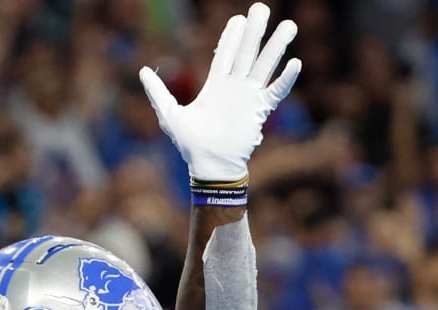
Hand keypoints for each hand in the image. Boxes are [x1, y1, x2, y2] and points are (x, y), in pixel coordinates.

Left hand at [139, 2, 300, 181]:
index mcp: (216, 85)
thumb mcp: (169, 114)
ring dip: (276, 46)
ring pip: (264, 65)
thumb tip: (142, 70)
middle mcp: (235, 87)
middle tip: (262, 8)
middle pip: (247, 52)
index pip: (225, 54)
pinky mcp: (260, 110)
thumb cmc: (190, 143)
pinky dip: (286, 79)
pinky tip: (295, 63)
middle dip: (255, 31)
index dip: (231, 36)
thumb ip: (157, 91)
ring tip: (289, 25)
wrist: (208, 165)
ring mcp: (249, 97)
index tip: (238, 18)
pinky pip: (276, 92)